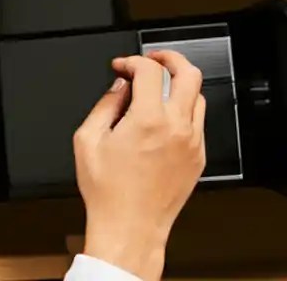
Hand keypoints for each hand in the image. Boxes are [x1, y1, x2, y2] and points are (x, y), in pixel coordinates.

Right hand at [72, 51, 206, 280]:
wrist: (130, 227)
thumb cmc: (108, 192)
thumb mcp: (88, 140)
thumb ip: (105, 104)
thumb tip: (118, 87)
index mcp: (148, 120)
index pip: (150, 70)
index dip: (133, 60)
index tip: (122, 66)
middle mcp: (177, 128)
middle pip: (189, 73)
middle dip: (169, 58)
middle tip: (153, 59)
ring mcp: (192, 143)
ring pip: (198, 96)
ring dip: (179, 85)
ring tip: (160, 88)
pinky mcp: (198, 158)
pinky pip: (198, 122)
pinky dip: (184, 110)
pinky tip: (165, 117)